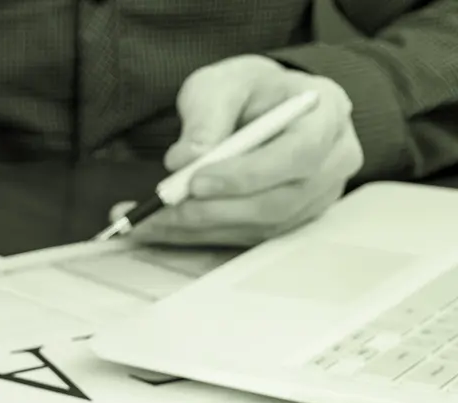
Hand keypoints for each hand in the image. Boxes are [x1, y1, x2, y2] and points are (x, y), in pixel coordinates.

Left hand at [129, 55, 359, 246]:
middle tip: (165, 206)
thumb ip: (206, 115)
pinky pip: (248, 237)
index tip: (197, 181)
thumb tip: (185, 159)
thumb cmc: (248, 90)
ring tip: (149, 220)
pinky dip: (201, 235)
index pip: (298, 154)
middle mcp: (333, 159)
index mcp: (327, 113)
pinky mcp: (293, 219)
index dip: (248, 174)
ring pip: (263, 225)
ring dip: (202, 227)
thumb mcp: (222, 83)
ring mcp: (318, 195)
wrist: (265, 106)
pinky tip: (162, 228)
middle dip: (217, 209)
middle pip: (281, 200)